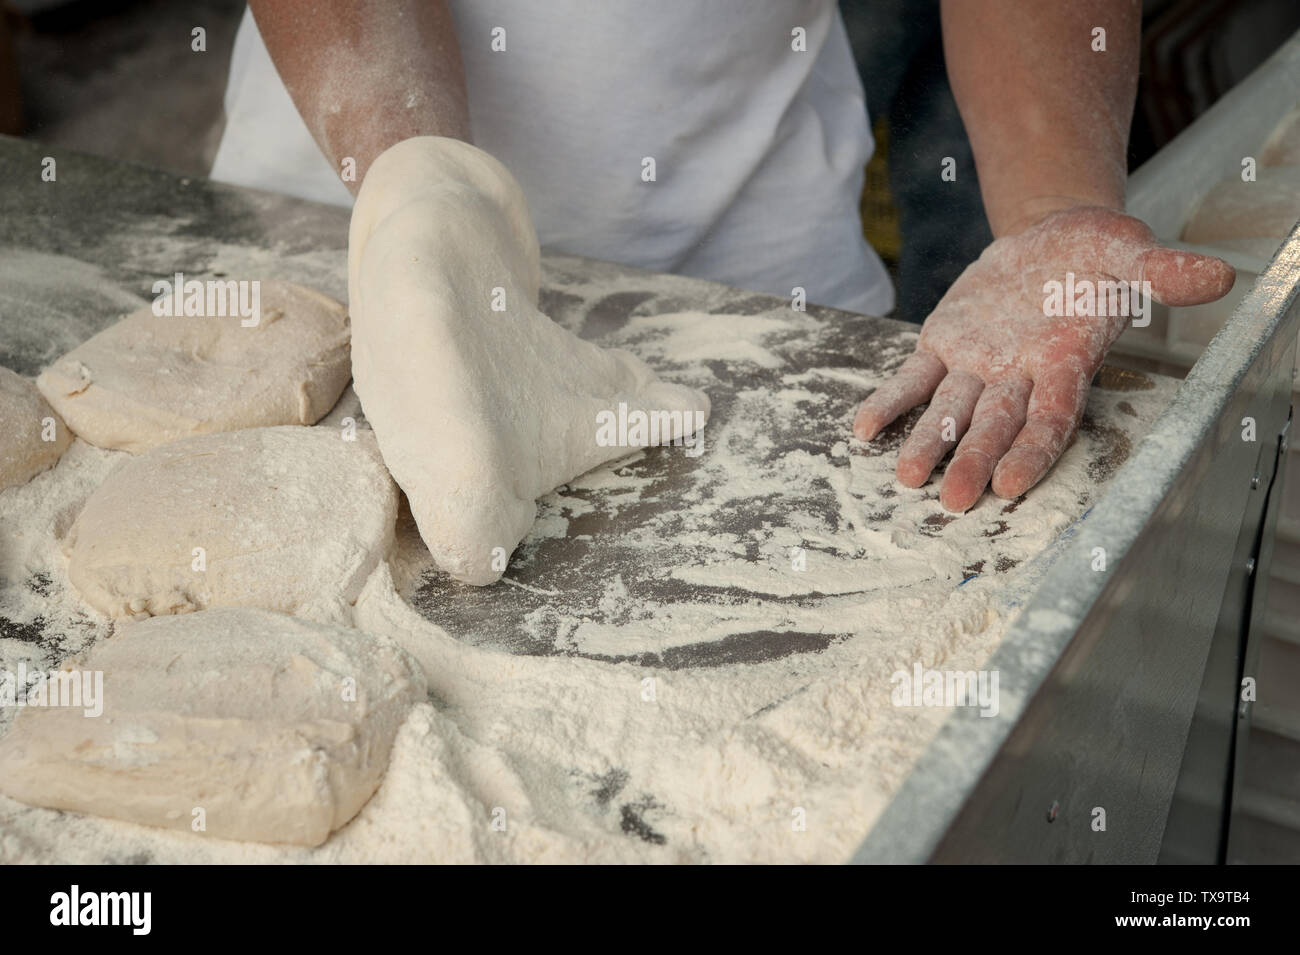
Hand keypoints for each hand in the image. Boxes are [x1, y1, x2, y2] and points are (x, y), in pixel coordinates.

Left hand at [852, 206, 1234, 511]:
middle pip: (996, 426)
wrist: (1051, 240)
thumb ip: (1161, 271)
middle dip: (975, 463)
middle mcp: (1019, 375)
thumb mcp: (1129, 252)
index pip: (1051, 417)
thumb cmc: (1096, 255)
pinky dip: (890, 402)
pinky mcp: (944, 346)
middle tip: (953, 501)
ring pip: (951, 412)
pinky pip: (913, 379)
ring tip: (907, 476)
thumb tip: (1218, 275)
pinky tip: (864, 429)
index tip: (1012, 484)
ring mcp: (978, 366)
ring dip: (928, 443)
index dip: (1032, 449)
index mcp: (1065, 362)